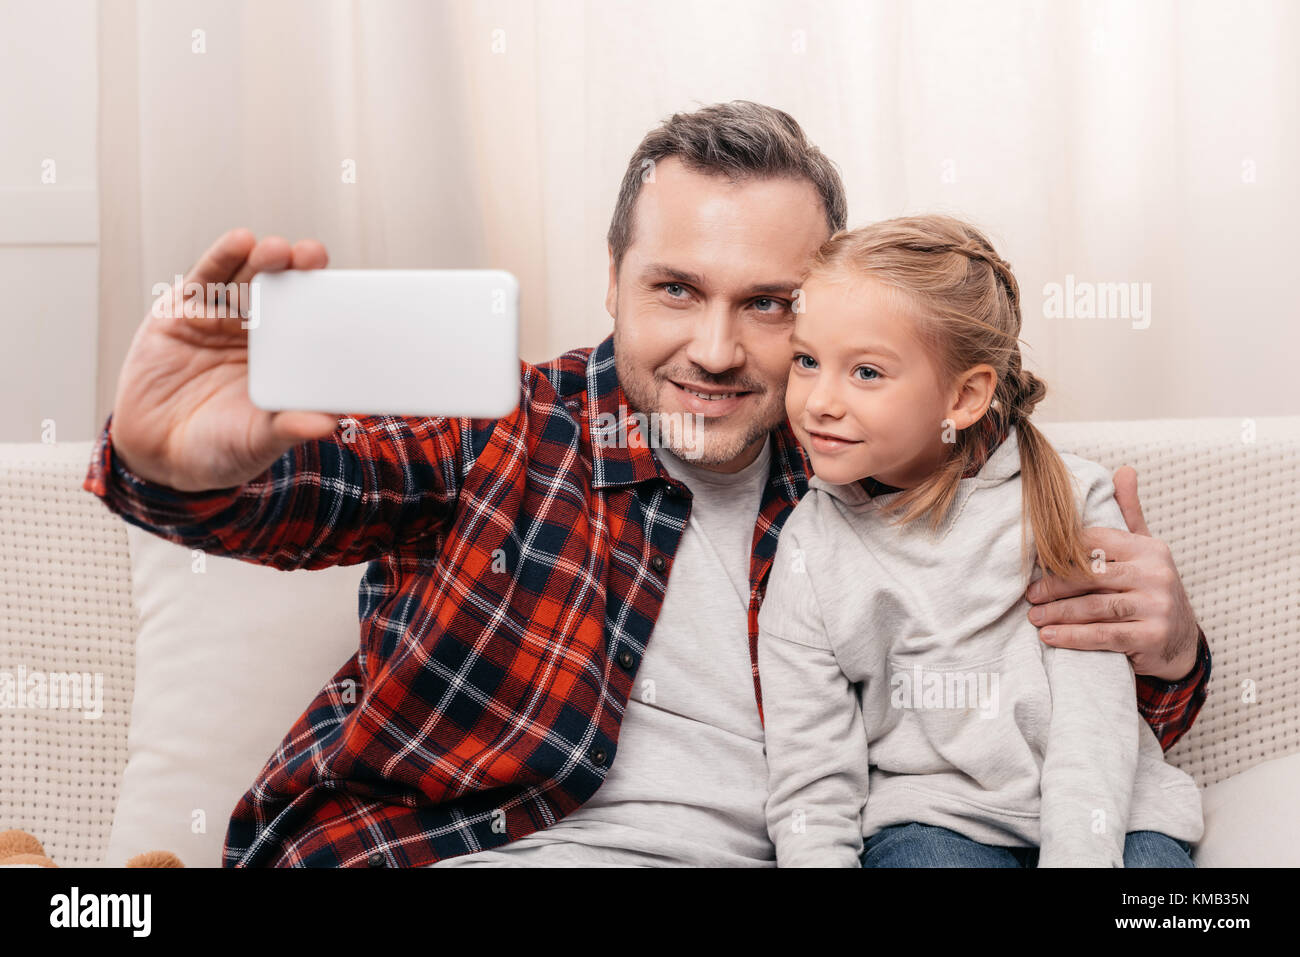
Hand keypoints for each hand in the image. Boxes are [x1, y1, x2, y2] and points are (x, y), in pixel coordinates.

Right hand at [110, 229, 339, 490]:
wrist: (155, 455)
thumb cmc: (218, 450)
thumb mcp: (257, 442)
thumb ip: (287, 429)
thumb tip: (328, 423)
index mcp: (284, 360)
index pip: (312, 322)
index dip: (327, 302)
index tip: (346, 289)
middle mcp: (256, 334)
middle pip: (284, 291)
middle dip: (299, 270)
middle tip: (312, 256)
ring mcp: (220, 319)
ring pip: (248, 278)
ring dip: (264, 259)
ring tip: (276, 250)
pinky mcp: (182, 311)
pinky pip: (205, 278)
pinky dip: (223, 257)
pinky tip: (240, 242)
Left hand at [1025, 466, 1200, 680]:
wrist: (1182, 642)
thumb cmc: (1150, 589)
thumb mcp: (1144, 550)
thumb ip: (1129, 513)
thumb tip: (1125, 469)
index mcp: (1148, 549)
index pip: (1096, 541)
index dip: (1062, 550)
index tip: (1035, 561)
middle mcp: (1156, 574)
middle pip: (1092, 575)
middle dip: (1054, 585)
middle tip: (1029, 594)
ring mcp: (1157, 606)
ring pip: (1094, 607)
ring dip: (1058, 613)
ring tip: (1033, 617)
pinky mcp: (1152, 637)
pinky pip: (1104, 635)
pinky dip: (1072, 637)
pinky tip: (1049, 636)